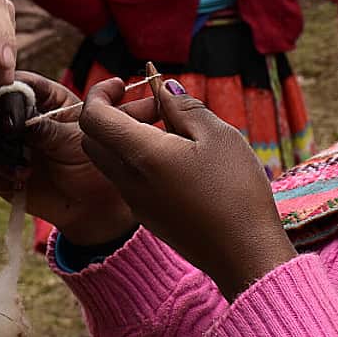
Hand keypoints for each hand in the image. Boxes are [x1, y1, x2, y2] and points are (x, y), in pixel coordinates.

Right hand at [0, 72, 138, 245]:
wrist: (91, 203)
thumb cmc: (91, 163)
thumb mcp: (76, 140)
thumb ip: (46, 127)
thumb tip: (16, 125)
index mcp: (39, 95)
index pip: (9, 83)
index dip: (5, 101)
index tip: (15, 127)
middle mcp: (14, 113)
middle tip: (13, 145)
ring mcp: (0, 141)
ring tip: (20, 171)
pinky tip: (16, 184)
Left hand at [78, 78, 296, 298]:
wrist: (244, 254)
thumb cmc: (236, 191)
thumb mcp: (218, 135)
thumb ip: (184, 107)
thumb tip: (163, 89)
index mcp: (141, 155)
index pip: (92, 117)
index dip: (100, 93)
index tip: (124, 82)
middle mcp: (129, 180)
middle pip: (93, 138)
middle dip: (113, 113)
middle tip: (152, 105)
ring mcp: (136, 202)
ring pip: (110, 160)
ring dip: (126, 137)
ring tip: (172, 129)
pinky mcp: (148, 216)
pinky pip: (128, 179)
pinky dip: (138, 159)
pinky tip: (178, 157)